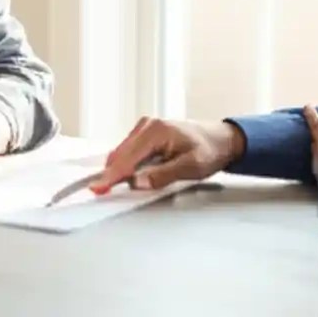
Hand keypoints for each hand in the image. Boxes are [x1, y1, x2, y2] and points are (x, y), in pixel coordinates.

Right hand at [89, 116, 245, 192]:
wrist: (221, 139)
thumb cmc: (209, 151)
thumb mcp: (190, 167)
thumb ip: (161, 175)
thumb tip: (136, 183)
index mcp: (156, 131)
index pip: (127, 159)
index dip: (111, 176)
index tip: (96, 188)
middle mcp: (146, 125)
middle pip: (120, 156)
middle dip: (114, 175)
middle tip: (107, 193)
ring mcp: (144, 128)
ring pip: (122, 154)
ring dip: (123, 171)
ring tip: (140, 181)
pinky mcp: (144, 134)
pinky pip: (128, 152)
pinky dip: (128, 165)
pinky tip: (139, 174)